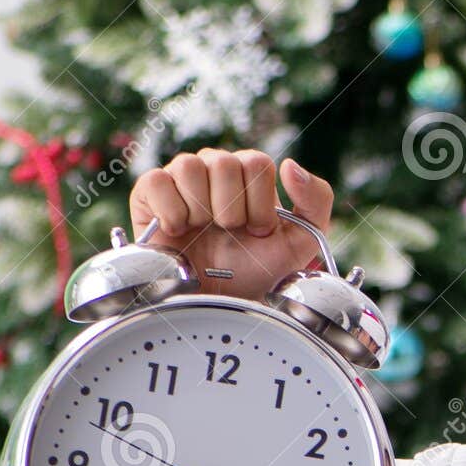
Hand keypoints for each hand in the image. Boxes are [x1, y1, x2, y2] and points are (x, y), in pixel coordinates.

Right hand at [128, 149, 334, 302]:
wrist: (219, 302)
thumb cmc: (256, 271)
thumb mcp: (300, 241)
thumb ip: (316, 200)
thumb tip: (291, 165)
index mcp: (249, 173)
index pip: (257, 163)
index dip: (259, 206)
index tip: (256, 232)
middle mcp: (215, 167)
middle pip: (225, 163)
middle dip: (232, 212)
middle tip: (229, 235)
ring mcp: (181, 177)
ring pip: (190, 166)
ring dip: (202, 212)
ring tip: (203, 233)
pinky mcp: (150, 192)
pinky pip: (157, 181)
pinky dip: (172, 212)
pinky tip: (179, 230)